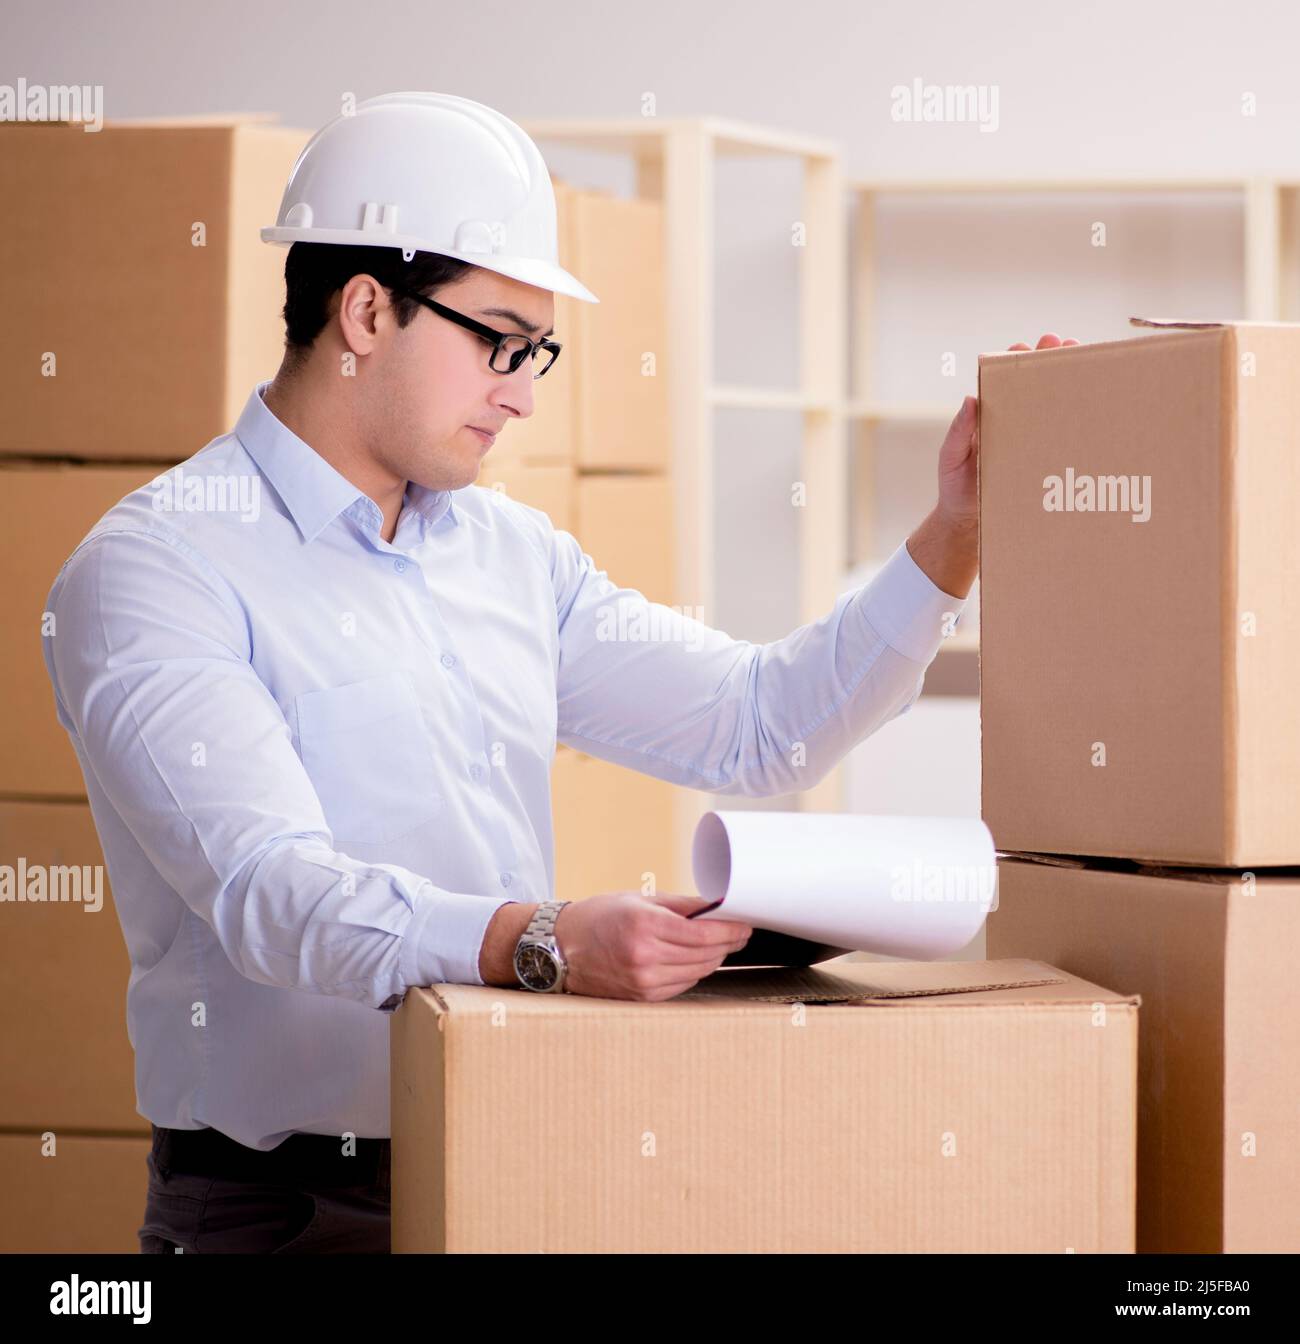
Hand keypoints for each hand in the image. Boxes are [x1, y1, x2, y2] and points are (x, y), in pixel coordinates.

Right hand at [554, 892, 752, 1001]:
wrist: (561, 947)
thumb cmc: (599, 917)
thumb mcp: (640, 899)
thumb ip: (682, 905)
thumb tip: (717, 907)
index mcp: (645, 926)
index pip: (704, 935)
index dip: (731, 931)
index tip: (745, 925)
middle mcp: (645, 957)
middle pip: (705, 955)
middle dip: (727, 943)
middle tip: (737, 932)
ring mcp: (644, 981)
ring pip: (698, 972)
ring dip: (713, 958)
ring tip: (718, 944)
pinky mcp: (643, 996)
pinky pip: (682, 985)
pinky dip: (694, 971)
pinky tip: (694, 959)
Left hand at [935, 332, 1079, 533]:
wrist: (968, 520)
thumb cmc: (955, 486)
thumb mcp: (951, 457)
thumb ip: (958, 431)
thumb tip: (970, 399)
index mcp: (988, 414)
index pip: (1003, 379)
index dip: (1016, 359)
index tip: (1027, 347)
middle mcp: (1011, 420)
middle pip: (1032, 384)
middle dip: (1049, 361)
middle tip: (1065, 345)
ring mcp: (1029, 438)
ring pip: (1051, 405)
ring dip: (1068, 384)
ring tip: (1084, 367)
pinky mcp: (1041, 456)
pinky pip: (1059, 435)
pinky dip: (1076, 420)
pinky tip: (1092, 409)